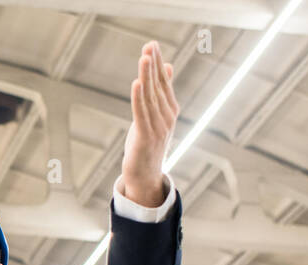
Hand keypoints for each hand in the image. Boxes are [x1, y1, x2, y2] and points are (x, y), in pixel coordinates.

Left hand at [120, 40, 178, 207]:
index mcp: (170, 110)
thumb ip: (162, 93)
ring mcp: (159, 127)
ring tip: (145, 58)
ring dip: (147, 77)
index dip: (158, 64)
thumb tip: (167, 67)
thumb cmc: (149, 144)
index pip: (163, 82)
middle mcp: (167, 117)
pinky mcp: (147, 137)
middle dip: (153, 65)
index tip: (152, 45)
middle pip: (158, 87)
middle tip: (150, 45)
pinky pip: (142, 114)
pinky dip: (139, 98)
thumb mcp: (156, 116)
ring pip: (151, 97)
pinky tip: (136, 84)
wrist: (146, 176)